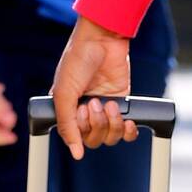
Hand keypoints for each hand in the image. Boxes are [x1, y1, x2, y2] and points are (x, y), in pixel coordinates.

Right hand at [50, 15, 137, 159]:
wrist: (102, 38)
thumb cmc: (78, 59)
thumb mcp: (63, 93)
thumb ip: (66, 125)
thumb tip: (75, 153)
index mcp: (68, 110)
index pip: (75, 137)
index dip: (81, 129)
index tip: (82, 109)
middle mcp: (86, 111)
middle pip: (94, 139)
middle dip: (97, 124)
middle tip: (95, 102)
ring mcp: (105, 107)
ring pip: (111, 136)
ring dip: (112, 124)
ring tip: (110, 103)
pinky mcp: (123, 102)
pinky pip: (126, 129)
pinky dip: (128, 130)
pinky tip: (128, 121)